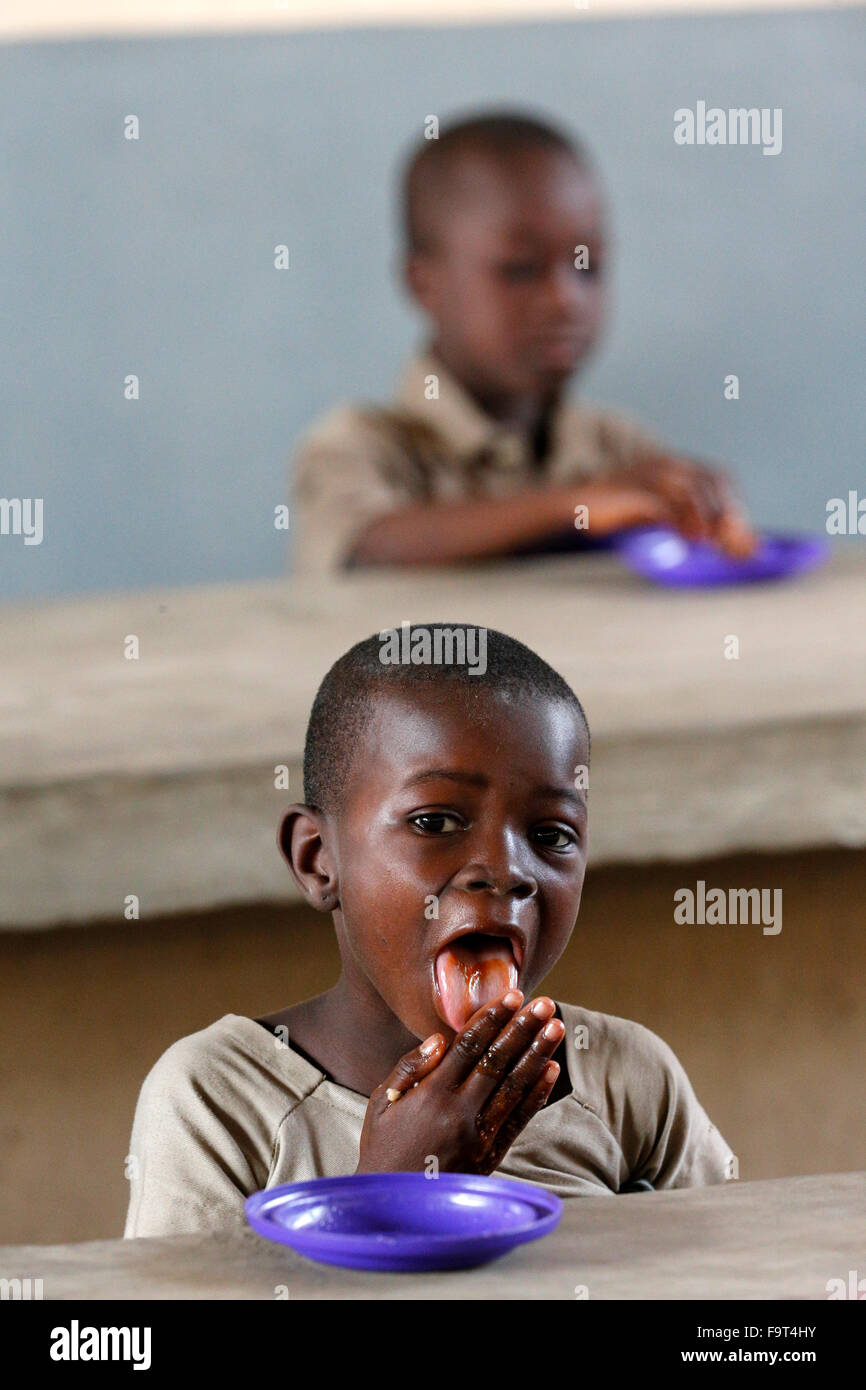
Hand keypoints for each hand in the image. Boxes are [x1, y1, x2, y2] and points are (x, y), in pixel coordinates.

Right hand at [354, 992, 562, 1176]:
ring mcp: (479, 1134)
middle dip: (523, 1028)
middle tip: (544, 1003)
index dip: (492, 1018)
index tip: (511, 996)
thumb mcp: (381, 1103)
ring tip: (555, 1026)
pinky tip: (551, 1069)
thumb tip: (439, 1039)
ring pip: (515, 1086)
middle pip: (498, 1061)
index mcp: (431, 1094)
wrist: (396, 1207)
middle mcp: (459, 1112)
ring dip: (538, 1053)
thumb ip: (408, 1068)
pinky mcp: (492, 1154)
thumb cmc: (384, 1148)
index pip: (468, 1046)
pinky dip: (537, 1093)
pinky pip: (520, 1119)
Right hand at [616, 453, 757, 556]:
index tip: (747, 539)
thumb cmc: (614, 511)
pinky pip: (669, 504)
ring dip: (712, 520)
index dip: (735, 506)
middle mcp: (666, 464)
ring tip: (720, 547)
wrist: (573, 506)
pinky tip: (694, 542)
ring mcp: (651, 474)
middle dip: (731, 516)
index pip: (717, 478)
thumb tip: (712, 539)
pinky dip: (685, 522)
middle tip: (743, 548)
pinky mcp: (636, 491)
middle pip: (712, 483)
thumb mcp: (655, 511)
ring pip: (694, 492)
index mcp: (674, 464)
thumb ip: (682, 519)